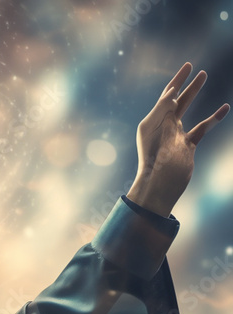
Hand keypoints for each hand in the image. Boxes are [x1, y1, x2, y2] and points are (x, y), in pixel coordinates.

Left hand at [127, 62, 229, 217]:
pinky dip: (213, 118)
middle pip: (177, 99)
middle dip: (186, 85)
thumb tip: (172, 91)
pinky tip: (225, 108)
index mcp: (153, 120)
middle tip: (199, 71)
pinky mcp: (187, 146)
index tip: (188, 66)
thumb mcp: (153, 129)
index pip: (166, 95)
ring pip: (187, 110)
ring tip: (205, 78)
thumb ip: (161, 108)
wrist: (160, 182)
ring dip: (195, 93)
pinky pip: (202, 128)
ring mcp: (176, 135)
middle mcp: (163, 125)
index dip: (177, 80)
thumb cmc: (154, 157)